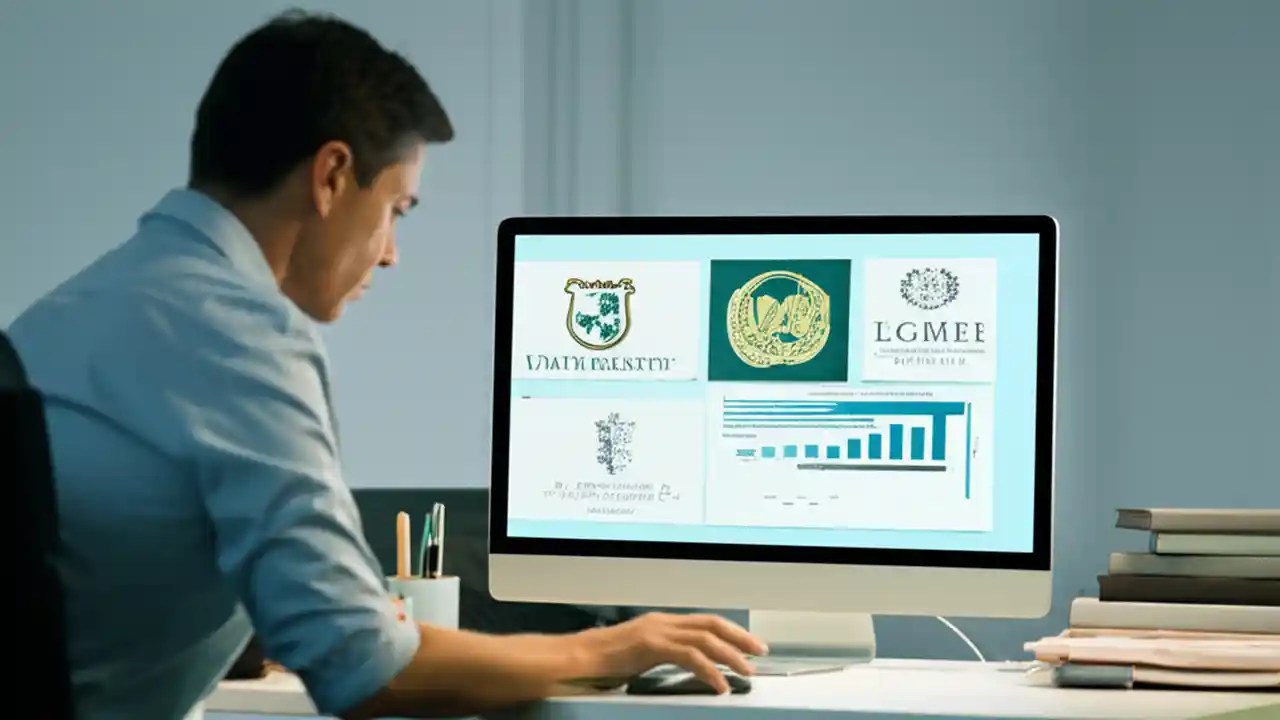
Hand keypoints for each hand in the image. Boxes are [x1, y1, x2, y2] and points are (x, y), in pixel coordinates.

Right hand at [569, 612, 766, 693]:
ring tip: (747, 672)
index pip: (705, 622)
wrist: (574, 660)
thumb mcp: (638, 656)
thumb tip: (686, 665)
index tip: (750, 645)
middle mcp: (662, 622)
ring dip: (731, 655)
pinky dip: (710, 670)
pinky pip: (690, 656)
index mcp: (661, 623)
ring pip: (706, 638)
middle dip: (740, 637)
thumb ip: (661, 655)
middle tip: (760, 653)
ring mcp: (657, 631)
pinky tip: (720, 684)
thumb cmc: (600, 662)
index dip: (731, 632)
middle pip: (712, 624)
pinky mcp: (650, 645)